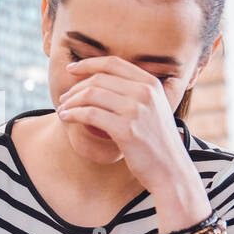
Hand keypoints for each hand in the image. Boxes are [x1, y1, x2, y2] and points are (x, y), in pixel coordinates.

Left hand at [56, 55, 209, 223]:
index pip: (112, 63)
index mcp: (150, 83)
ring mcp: (136, 110)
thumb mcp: (152, 108)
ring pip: (91, 95)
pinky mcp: (126, 129)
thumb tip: (98, 81)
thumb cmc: (156, 141)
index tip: (71, 69)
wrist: (171, 170)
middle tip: (64, 98)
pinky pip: (90, 114)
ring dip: (71, 101)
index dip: (88, 64)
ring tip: (62, 110)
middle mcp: (145, 92)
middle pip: (98, 79)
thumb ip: (133, 92)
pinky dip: (73, 114)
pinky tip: (66, 118)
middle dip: (76, 88)